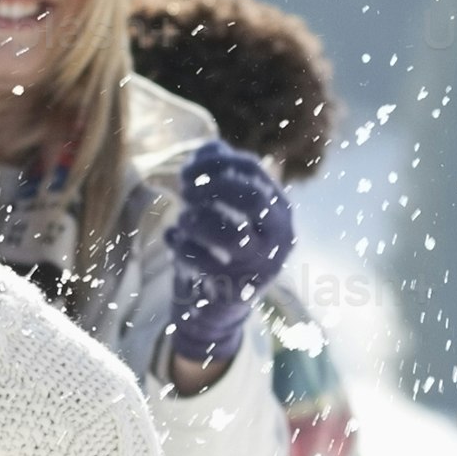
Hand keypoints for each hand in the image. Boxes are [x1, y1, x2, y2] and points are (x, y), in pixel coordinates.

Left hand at [155, 140, 294, 387]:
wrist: (218, 308)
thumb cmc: (220, 247)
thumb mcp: (226, 208)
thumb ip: (219, 173)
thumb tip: (209, 147)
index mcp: (280, 210)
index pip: (254, 170)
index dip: (216, 163)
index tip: (188, 168)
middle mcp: (280, 238)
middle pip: (252, 198)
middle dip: (213, 187)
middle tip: (186, 189)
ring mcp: (262, 267)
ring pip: (231, 233)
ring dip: (197, 220)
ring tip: (183, 220)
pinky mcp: (238, 292)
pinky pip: (205, 262)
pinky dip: (182, 246)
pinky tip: (176, 240)